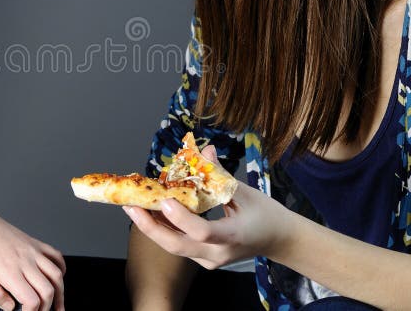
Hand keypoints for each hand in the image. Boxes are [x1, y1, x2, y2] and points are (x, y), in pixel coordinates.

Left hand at [0, 203, 64, 310]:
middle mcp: (26, 260)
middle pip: (48, 290)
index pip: (32, 299)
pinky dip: (62, 268)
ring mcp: (33, 250)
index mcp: (10, 271)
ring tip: (59, 306)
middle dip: (47, 307)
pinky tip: (58, 279)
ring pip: (57, 274)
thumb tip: (11, 308)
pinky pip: (56, 255)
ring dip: (61, 293)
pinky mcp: (34, 243)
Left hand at [124, 146, 291, 269]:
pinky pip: (179, 244)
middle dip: (150, 227)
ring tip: (133, 205)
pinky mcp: (203, 259)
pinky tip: (151, 211)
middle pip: (178, 246)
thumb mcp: (246, 191)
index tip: (165, 200)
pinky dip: (165, 228)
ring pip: (174, 246)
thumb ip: (220, 174)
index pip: (203, 232)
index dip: (182, 218)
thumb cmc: (265, 214)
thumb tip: (203, 151)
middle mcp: (218, 253)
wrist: (279, 240)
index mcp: (233, 235)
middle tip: (131, 206)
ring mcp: (209, 260)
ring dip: (152, 226)